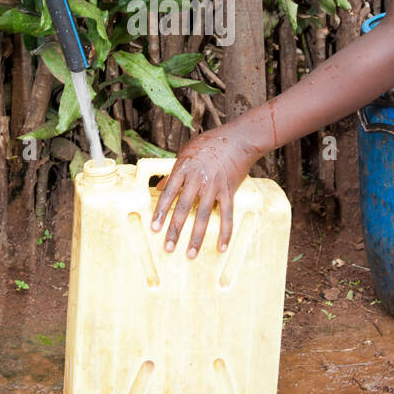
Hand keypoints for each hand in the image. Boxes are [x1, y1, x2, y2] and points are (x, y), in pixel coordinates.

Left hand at [149, 128, 260, 258]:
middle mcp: (197, 179)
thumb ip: (172, 172)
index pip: (169, 193)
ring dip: (197, 237)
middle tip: (168, 247)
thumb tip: (159, 188)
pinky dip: (225, 232)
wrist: (238, 139)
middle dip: (175, 230)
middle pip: (184, 208)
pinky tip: (221, 247)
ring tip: (191, 254)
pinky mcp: (229, 191)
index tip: (154, 228)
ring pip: (204, 215)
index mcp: (184, 168)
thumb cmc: (210, 143)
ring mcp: (214, 186)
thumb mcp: (185, 152)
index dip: (161, 212)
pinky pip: (227, 215)